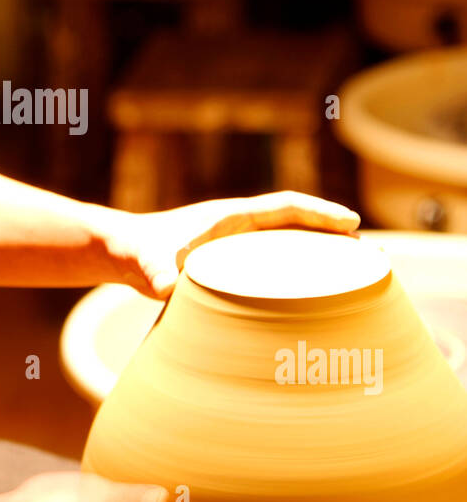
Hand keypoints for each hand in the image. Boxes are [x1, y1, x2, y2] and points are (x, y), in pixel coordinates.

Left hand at [105, 189, 360, 299]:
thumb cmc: (139, 255)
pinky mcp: (236, 262)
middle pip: (300, 225)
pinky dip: (304, 271)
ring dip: (325, 254)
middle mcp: (241, 227)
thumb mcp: (149, 267)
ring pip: (293, 244)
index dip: (319, 213)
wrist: (125, 253)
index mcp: (230, 218)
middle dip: (337, 236)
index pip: (285, 207)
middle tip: (376, 256)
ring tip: (363, 275)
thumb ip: (158, 277)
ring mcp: (241, 243)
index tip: (350, 223)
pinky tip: (320, 294)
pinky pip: (279, 261)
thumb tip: (166, 289)